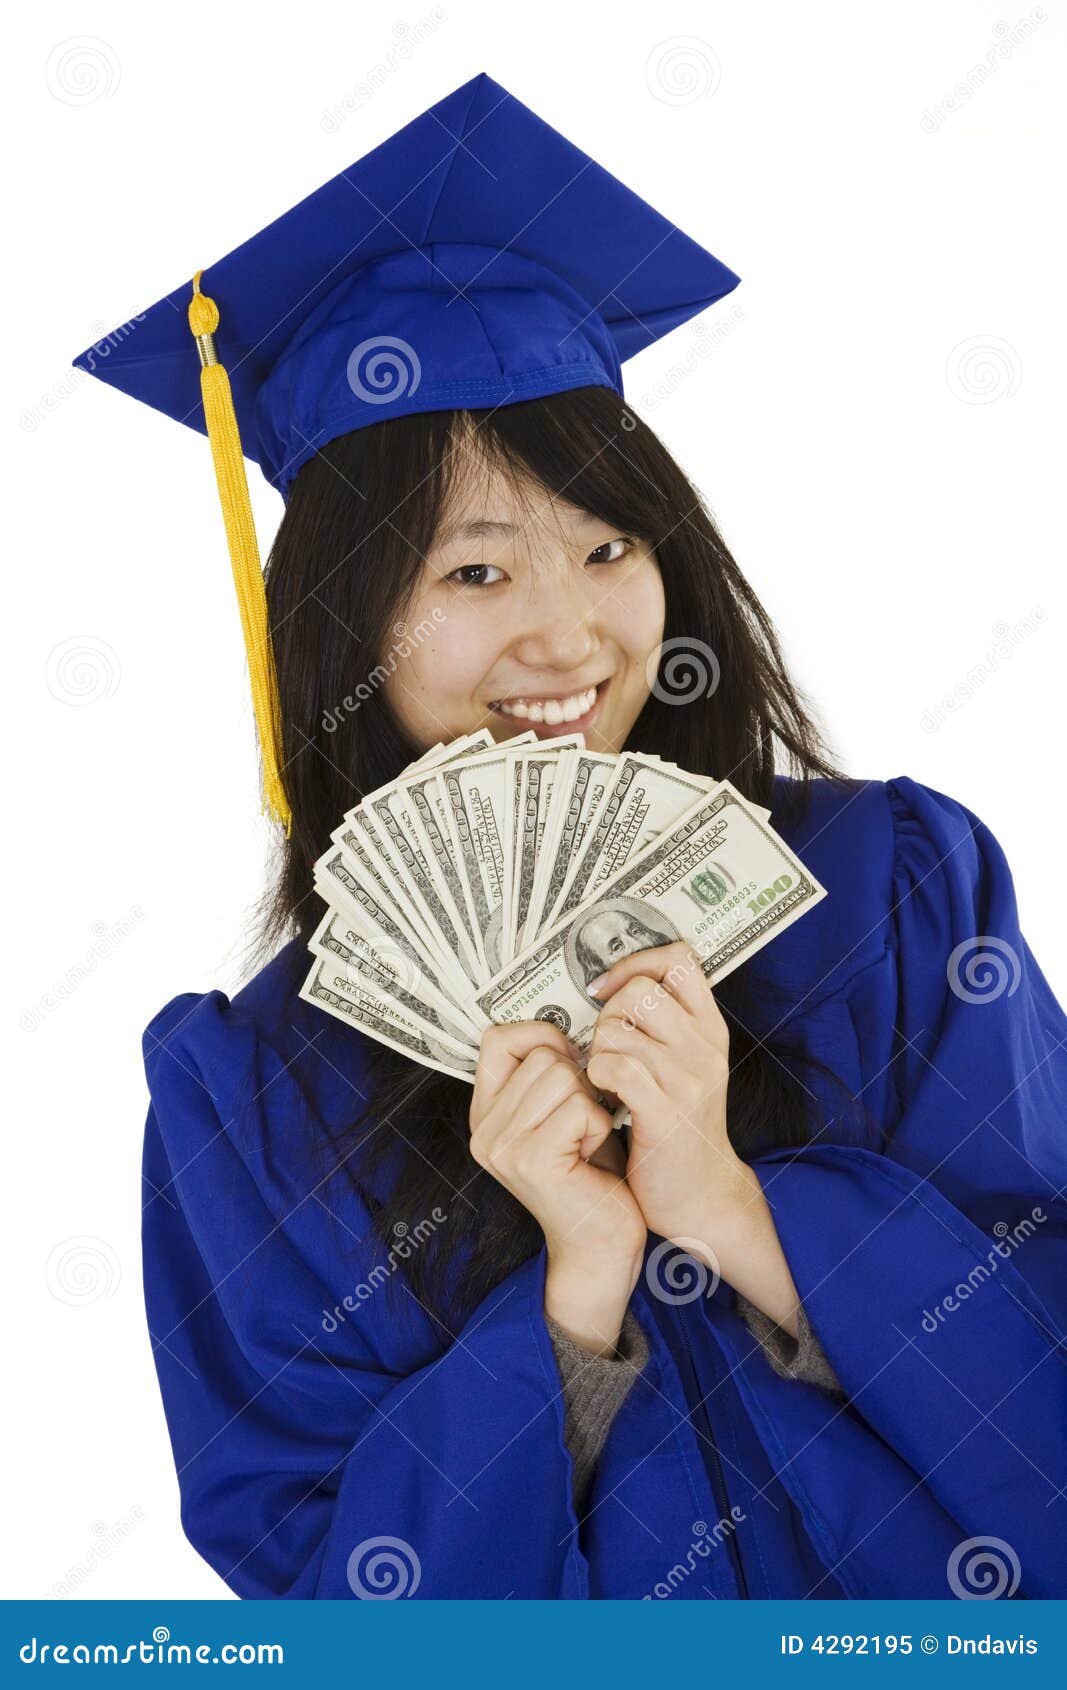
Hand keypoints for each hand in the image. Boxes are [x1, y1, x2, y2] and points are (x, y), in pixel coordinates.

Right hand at [469, 1021, 646, 1276]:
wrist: (601, 1245)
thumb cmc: (592, 1174)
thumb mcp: (563, 1111)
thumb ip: (550, 1072)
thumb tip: (561, 1025)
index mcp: (485, 1113)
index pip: (497, 1038)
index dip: (540, 1037)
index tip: (567, 1064)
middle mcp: (484, 1130)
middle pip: (542, 1054)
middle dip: (579, 1082)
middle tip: (580, 1126)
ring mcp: (502, 1146)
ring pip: (563, 1076)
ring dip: (591, 1106)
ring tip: (585, 1142)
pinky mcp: (530, 1161)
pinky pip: (580, 1108)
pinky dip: (600, 1128)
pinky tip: (592, 1158)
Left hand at [585, 941, 748, 1254]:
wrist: (703, 1196)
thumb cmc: (679, 1128)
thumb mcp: (685, 1067)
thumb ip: (663, 1027)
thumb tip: (614, 988)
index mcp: (709, 1029)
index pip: (679, 960)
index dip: (637, 963)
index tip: (607, 990)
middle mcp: (704, 1047)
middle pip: (640, 990)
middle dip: (608, 1015)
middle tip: (606, 1049)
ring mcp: (689, 1079)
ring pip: (619, 1030)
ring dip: (597, 1051)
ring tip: (605, 1078)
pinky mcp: (666, 1112)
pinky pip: (615, 1066)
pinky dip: (596, 1075)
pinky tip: (603, 1094)